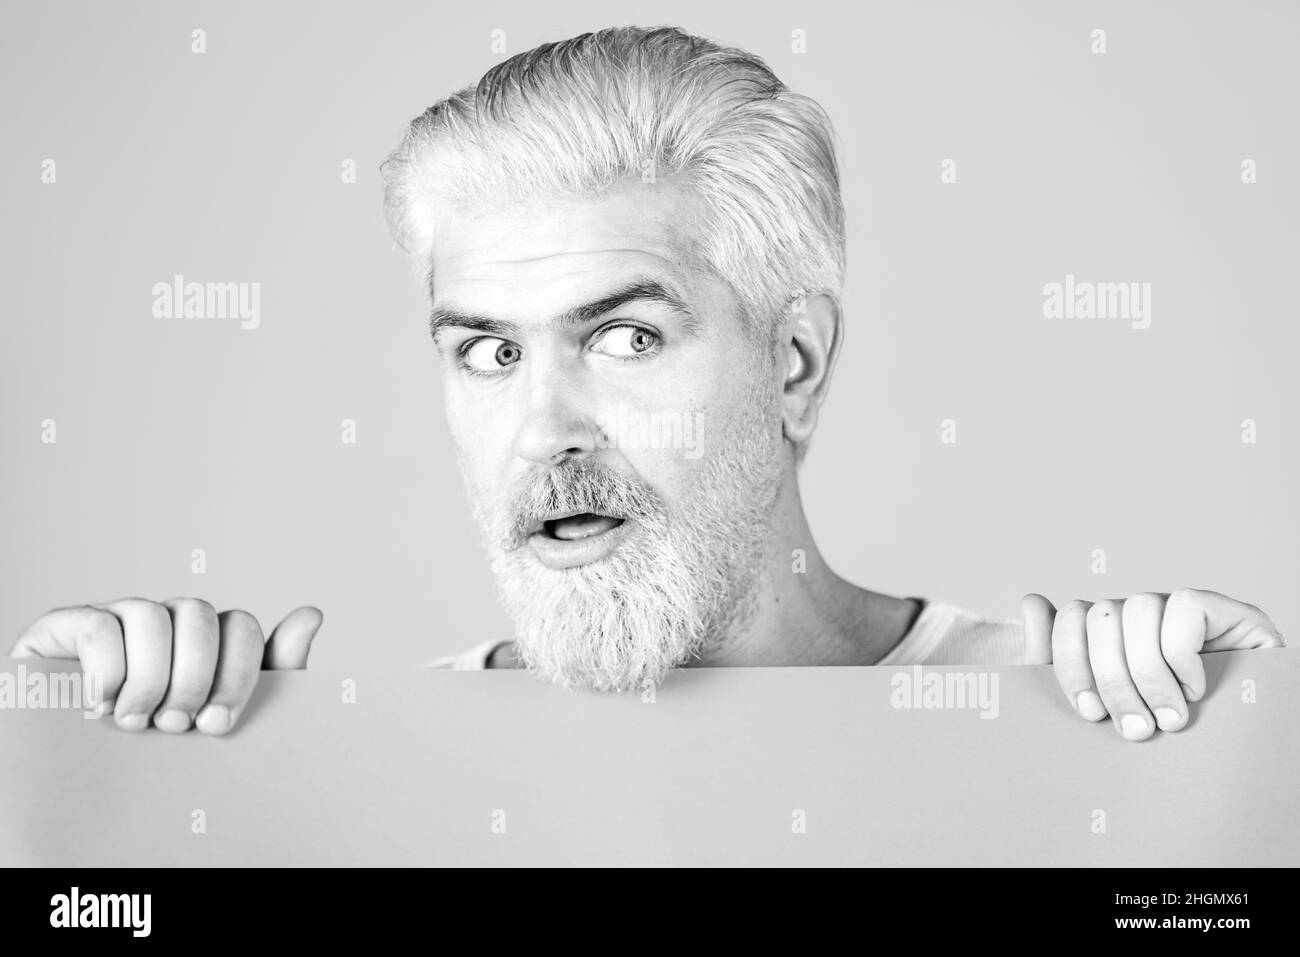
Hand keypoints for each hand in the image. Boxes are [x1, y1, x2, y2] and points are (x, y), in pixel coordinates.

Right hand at [10, 598, 322, 734]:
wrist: (79, 762)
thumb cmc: (160, 737)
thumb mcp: (219, 712)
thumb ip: (273, 670)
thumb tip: (312, 614)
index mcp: (209, 638)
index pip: (241, 626)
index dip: (237, 674)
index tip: (217, 723)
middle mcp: (168, 618)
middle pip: (199, 615)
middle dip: (193, 678)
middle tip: (175, 725)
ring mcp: (120, 617)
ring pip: (150, 615)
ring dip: (149, 678)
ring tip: (136, 722)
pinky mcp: (70, 625)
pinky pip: (99, 626)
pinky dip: (106, 670)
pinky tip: (101, 705)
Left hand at [1021, 589, 1282, 740]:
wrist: (1249, 756)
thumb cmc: (1169, 737)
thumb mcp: (1108, 709)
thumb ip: (1060, 665)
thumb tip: (1031, 602)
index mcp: (1109, 635)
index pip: (1068, 617)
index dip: (1069, 663)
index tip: (1089, 712)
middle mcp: (1141, 615)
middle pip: (1097, 615)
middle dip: (1110, 680)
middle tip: (1134, 728)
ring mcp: (1179, 609)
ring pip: (1135, 610)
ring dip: (1147, 675)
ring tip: (1168, 718)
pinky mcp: (1222, 608)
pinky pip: (1182, 609)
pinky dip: (1182, 657)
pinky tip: (1196, 689)